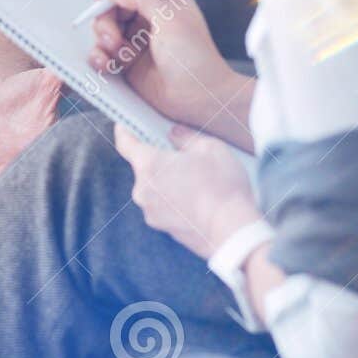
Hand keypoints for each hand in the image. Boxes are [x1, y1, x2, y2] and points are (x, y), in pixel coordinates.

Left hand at [0, 67, 61, 189]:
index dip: (37, 170)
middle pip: (10, 183)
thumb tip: (84, 71)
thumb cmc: (30, 92)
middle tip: (2, 173)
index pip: (41, 165)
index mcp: (39, 151)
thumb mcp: (47, 83)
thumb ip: (63, 81)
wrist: (0, 98)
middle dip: (5, 180)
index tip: (31, 164)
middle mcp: (14, 165)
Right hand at [85, 0, 253, 147]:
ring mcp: (136, 36)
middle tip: (113, 38)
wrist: (199, 99)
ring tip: (117, 55)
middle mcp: (148, 12)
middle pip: (111, 0)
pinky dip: (100, 56)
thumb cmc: (194, 58)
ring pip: (103, 25)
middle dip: (105, 17)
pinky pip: (102, 50)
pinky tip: (108, 65)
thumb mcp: (171, 19)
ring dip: (103, 39)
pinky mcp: (127, 59)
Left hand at [114, 123, 259, 258]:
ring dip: (168, 181)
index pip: (125, 143)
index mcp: (149, 165)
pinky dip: (175, 200)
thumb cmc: (222, 187)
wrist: (233, 232)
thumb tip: (174, 135)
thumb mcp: (209, 148)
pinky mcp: (163, 227)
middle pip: (143, 166)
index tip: (125, 125)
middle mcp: (143, 190)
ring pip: (154, 187)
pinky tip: (198, 199)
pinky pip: (163, 205)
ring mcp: (151, 211)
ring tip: (197, 181)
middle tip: (183, 155)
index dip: (124, 130)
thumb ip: (185, 137)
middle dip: (159, 159)